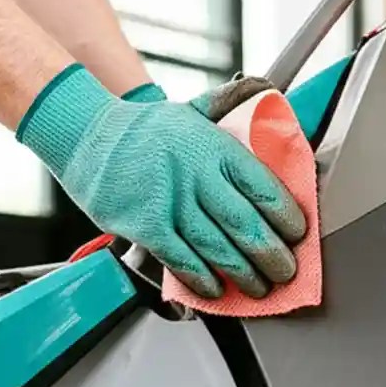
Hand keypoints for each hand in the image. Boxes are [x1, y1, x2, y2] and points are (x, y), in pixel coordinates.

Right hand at [18, 65, 306, 298]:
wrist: (88, 137)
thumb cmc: (146, 130)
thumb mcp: (193, 110)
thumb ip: (231, 107)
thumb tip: (269, 96)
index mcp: (215, 146)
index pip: (263, 186)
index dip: (286, 216)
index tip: (298, 234)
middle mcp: (196, 174)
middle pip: (246, 224)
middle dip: (272, 255)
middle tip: (287, 272)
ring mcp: (170, 202)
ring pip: (218, 248)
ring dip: (244, 274)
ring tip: (259, 288)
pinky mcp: (145, 226)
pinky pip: (181, 260)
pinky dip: (202, 280)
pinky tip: (216, 290)